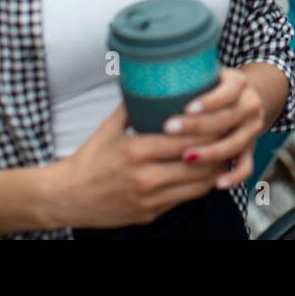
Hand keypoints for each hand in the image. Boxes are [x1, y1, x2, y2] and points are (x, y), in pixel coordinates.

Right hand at [49, 102, 229, 229]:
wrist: (65, 197)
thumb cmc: (88, 160)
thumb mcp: (108, 128)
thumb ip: (133, 105)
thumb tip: (152, 81)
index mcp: (136, 151)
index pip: (185, 138)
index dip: (208, 128)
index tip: (219, 116)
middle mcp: (145, 177)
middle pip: (199, 162)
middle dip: (218, 148)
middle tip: (229, 133)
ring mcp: (150, 199)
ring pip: (198, 184)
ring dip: (215, 168)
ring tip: (223, 152)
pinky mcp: (151, 214)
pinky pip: (185, 199)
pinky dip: (200, 185)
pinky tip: (206, 172)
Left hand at [159, 67, 265, 193]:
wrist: (239, 99)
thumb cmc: (209, 88)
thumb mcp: (201, 76)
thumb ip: (181, 77)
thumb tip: (141, 79)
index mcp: (237, 82)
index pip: (228, 90)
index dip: (209, 101)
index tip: (186, 108)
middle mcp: (249, 104)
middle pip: (228, 118)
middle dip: (199, 126)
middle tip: (170, 129)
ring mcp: (251, 128)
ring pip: (236, 143)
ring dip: (211, 152)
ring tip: (185, 157)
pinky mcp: (250, 149)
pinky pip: (246, 166)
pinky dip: (234, 175)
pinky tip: (217, 183)